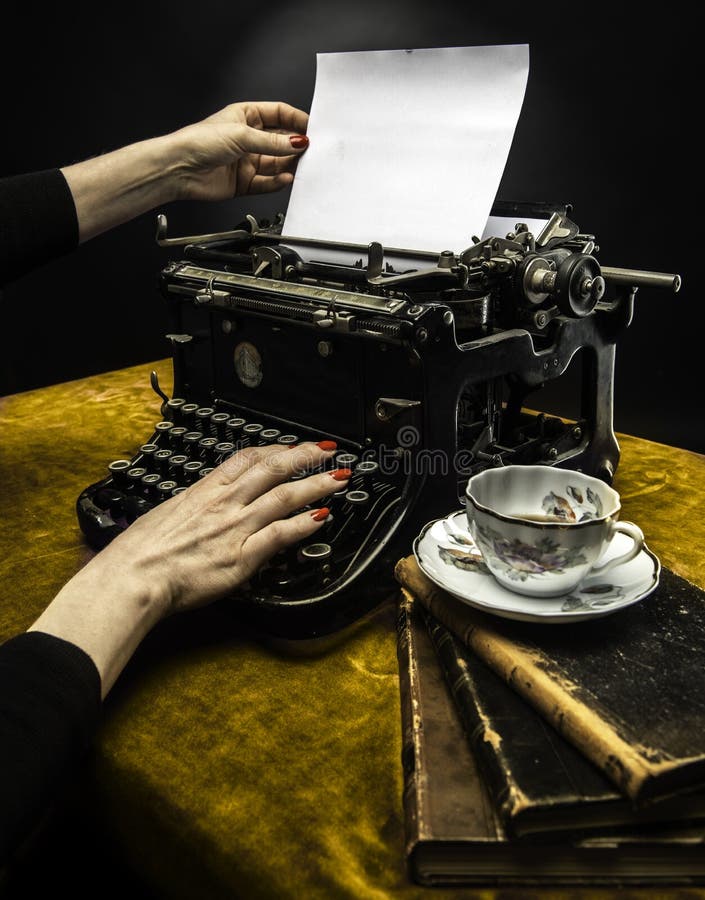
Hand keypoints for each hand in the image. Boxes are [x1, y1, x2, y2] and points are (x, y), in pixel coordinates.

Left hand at [61, 100, 308, 242]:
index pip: (278, 115)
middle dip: (296, 146)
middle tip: (312, 151)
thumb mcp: (241, 135)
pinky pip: (266, 182)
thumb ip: (272, 142)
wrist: (179, 169)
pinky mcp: (244, 182)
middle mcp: (248, 138)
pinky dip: (276, 182)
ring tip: (301, 167)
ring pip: (276, 163)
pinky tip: (285, 179)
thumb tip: (297, 142)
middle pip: (280, 141)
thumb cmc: (199, 142)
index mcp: (245, 116)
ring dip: (288, 165)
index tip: (313, 128)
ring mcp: (246, 161)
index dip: (296, 120)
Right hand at [97, 440, 339, 614]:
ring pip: (285, 496)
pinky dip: (305, 524)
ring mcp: (236, 528)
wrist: (133, 577)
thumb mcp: (166, 515)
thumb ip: (193, 509)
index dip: (276, 449)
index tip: (292, 447)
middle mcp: (224, 503)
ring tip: (338, 479)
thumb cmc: (139, 552)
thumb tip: (200, 509)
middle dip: (305, 457)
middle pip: (274, 469)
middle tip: (328, 452)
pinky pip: (282, 534)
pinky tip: (323, 518)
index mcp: (204, 490)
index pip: (248, 458)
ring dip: (317, 485)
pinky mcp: (242, 557)